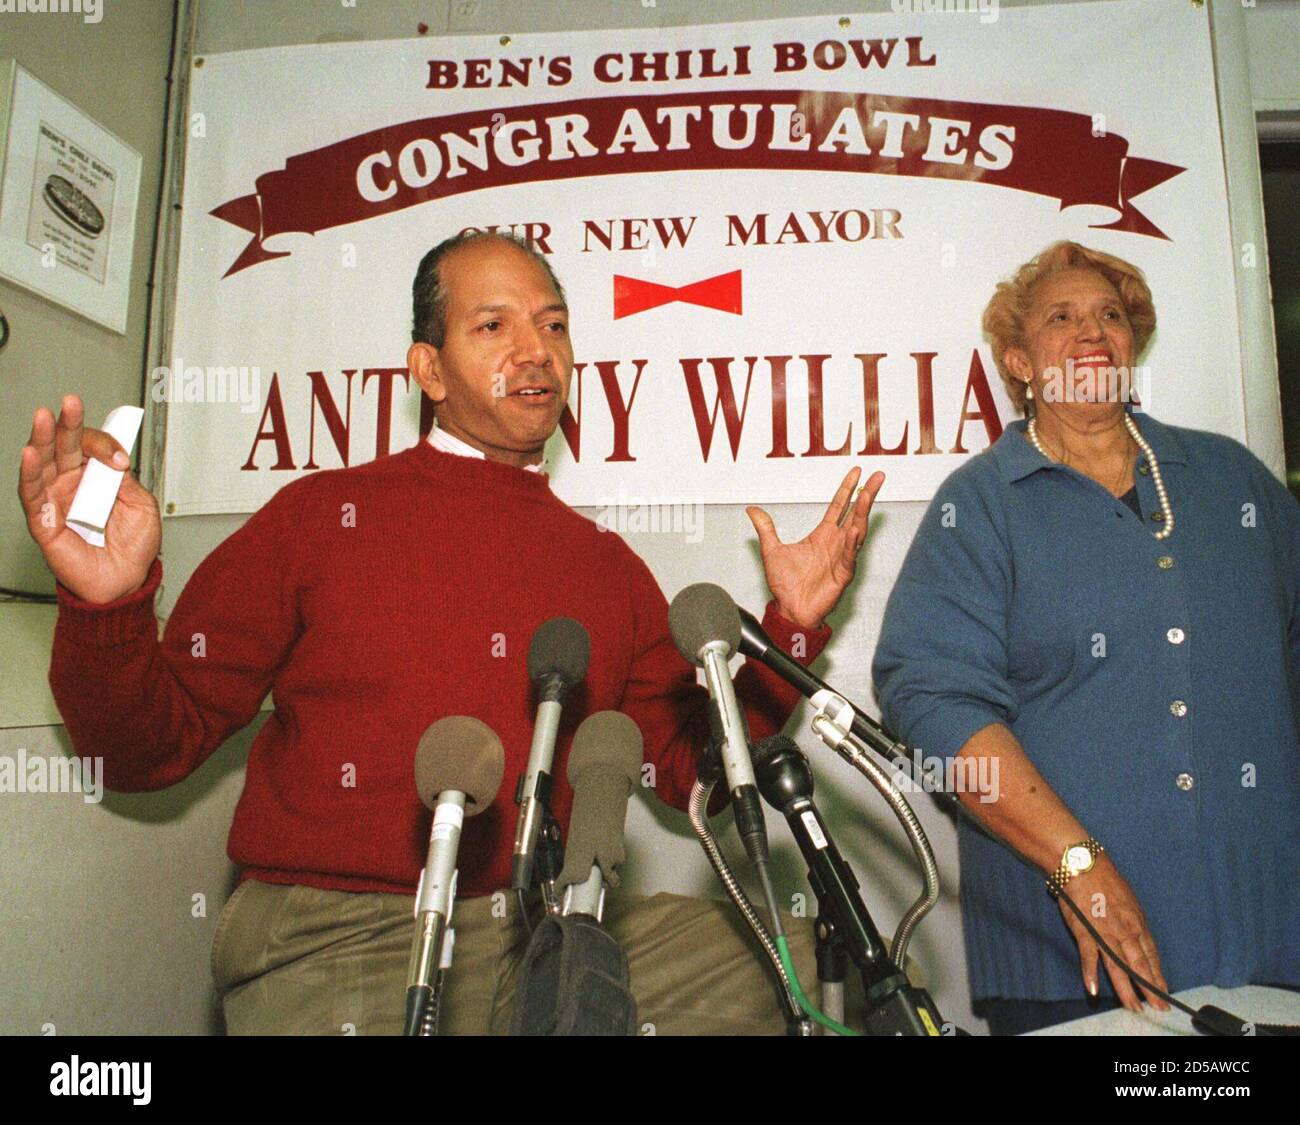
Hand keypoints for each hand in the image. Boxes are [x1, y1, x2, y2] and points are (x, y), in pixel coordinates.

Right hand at [18, 394, 160, 604]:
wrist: (125, 581)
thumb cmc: (133, 546)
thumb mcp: (142, 506)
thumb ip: (126, 480)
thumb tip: (114, 459)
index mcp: (97, 476)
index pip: (93, 447)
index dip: (105, 446)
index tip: (120, 458)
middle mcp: (72, 483)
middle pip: (64, 446)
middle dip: (67, 424)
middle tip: (70, 402)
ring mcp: (56, 499)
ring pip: (42, 463)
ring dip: (41, 439)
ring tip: (43, 417)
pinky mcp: (43, 520)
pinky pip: (32, 494)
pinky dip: (29, 472)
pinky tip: (29, 453)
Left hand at [746, 466, 884, 629]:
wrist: (790, 610)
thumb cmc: (786, 586)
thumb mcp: (772, 551)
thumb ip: (766, 529)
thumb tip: (752, 510)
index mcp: (822, 536)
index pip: (839, 506)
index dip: (848, 489)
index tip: (857, 473)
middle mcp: (836, 543)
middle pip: (855, 513)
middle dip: (867, 494)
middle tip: (877, 476)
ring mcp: (842, 557)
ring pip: (857, 530)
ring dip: (863, 513)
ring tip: (868, 495)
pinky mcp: (843, 574)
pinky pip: (849, 556)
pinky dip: (851, 543)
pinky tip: (852, 531)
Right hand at [1057, 854, 1170, 1012]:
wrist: (1082, 863)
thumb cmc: (1104, 878)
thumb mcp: (1128, 899)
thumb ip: (1133, 920)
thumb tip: (1137, 936)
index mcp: (1137, 922)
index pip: (1151, 955)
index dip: (1158, 975)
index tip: (1164, 991)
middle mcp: (1125, 931)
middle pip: (1140, 965)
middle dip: (1150, 988)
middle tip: (1158, 1008)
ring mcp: (1105, 932)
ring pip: (1119, 966)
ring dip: (1126, 989)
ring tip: (1134, 1008)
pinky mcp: (1085, 930)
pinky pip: (1089, 956)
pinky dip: (1090, 973)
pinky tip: (1094, 991)